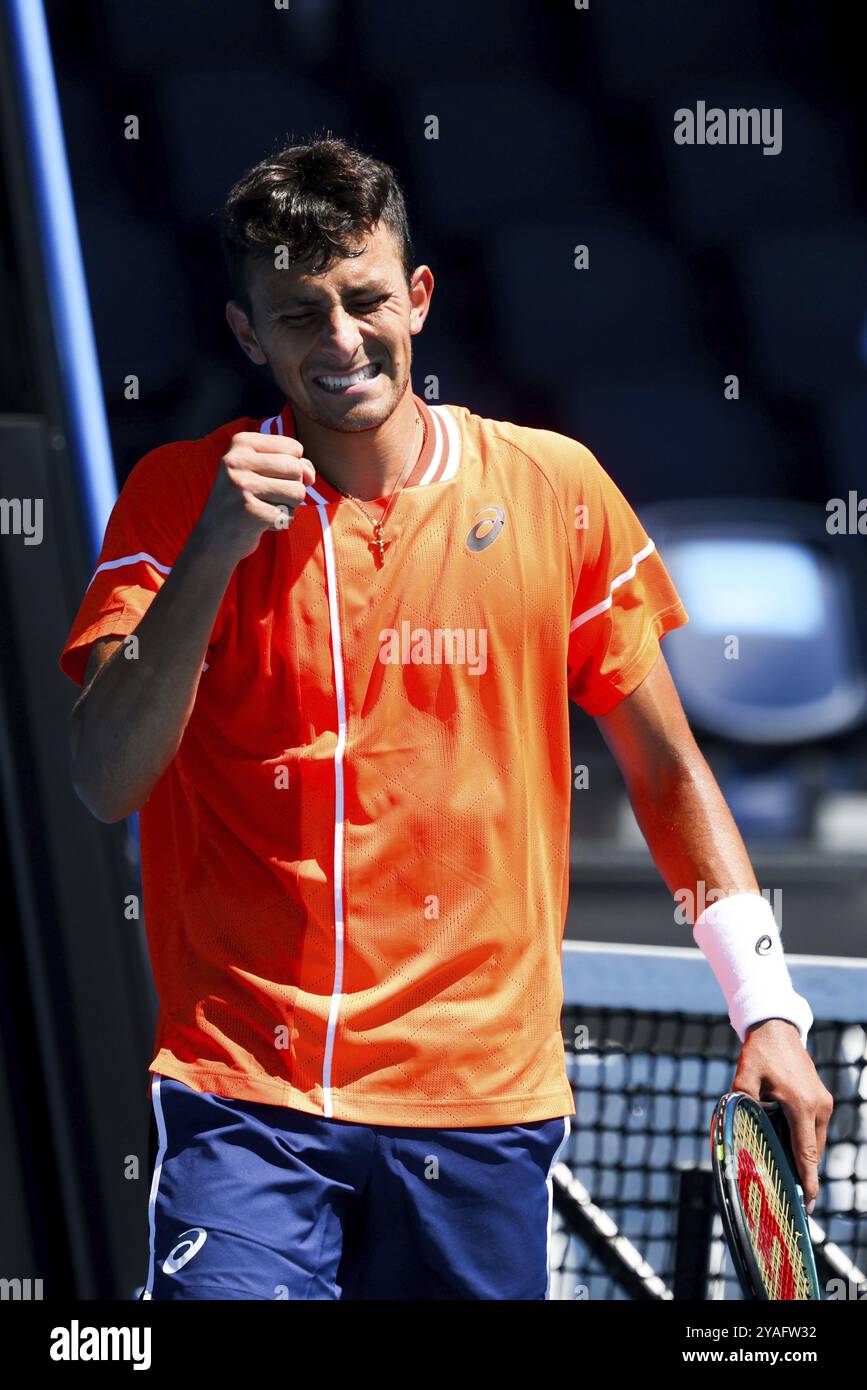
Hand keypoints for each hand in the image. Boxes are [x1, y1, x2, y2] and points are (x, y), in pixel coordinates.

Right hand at [197, 431, 315, 562]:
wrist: (214, 538)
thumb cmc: (246, 500)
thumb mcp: (267, 473)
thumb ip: (296, 465)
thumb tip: (310, 475)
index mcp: (241, 443)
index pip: (294, 448)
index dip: (291, 468)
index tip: (265, 478)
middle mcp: (237, 460)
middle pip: (297, 469)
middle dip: (292, 488)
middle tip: (266, 498)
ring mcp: (241, 486)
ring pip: (298, 492)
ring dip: (288, 506)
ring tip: (264, 509)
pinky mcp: (249, 512)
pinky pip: (288, 515)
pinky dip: (280, 523)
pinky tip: (259, 523)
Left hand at [732, 1018, 833, 1211]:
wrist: (776, 1029)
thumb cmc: (759, 1053)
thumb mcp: (743, 1080)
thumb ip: (741, 1107)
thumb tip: (736, 1132)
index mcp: (801, 1106)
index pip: (807, 1153)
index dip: (808, 1180)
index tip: (808, 1202)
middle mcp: (818, 1106)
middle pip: (813, 1151)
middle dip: (804, 1174)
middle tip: (792, 1196)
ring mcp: (822, 1102)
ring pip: (815, 1140)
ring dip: (804, 1156)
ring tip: (789, 1176)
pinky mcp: (820, 1098)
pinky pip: (815, 1128)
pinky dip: (805, 1141)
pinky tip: (790, 1148)